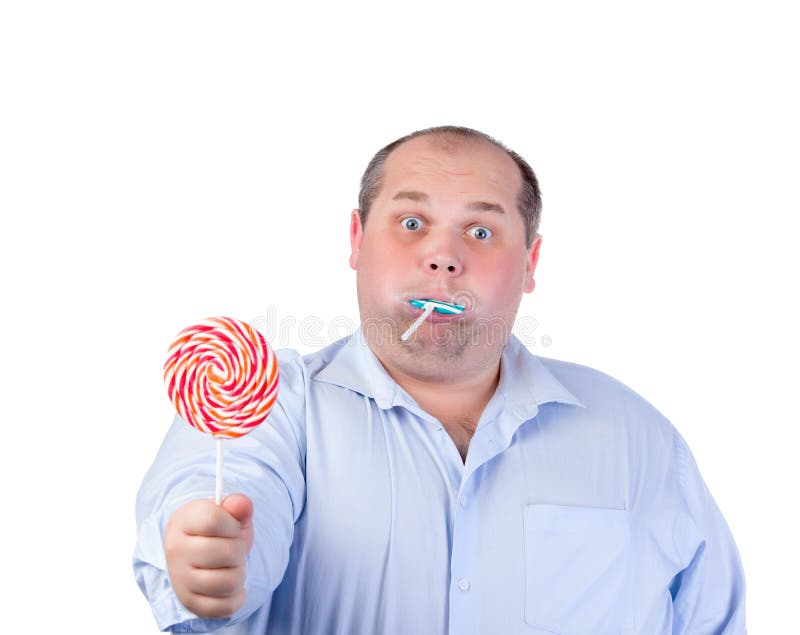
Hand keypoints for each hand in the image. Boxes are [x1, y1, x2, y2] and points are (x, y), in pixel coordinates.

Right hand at [163, 494, 253, 618]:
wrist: (199, 553)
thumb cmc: (217, 531)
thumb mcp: (228, 514)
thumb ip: (238, 505)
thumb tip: (242, 505)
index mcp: (183, 521)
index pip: (213, 521)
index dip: (232, 524)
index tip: (232, 526)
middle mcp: (175, 550)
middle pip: (226, 552)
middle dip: (240, 550)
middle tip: (232, 549)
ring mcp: (180, 579)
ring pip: (227, 582)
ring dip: (239, 574)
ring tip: (231, 567)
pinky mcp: (189, 602)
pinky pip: (224, 607)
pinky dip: (237, 598)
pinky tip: (232, 586)